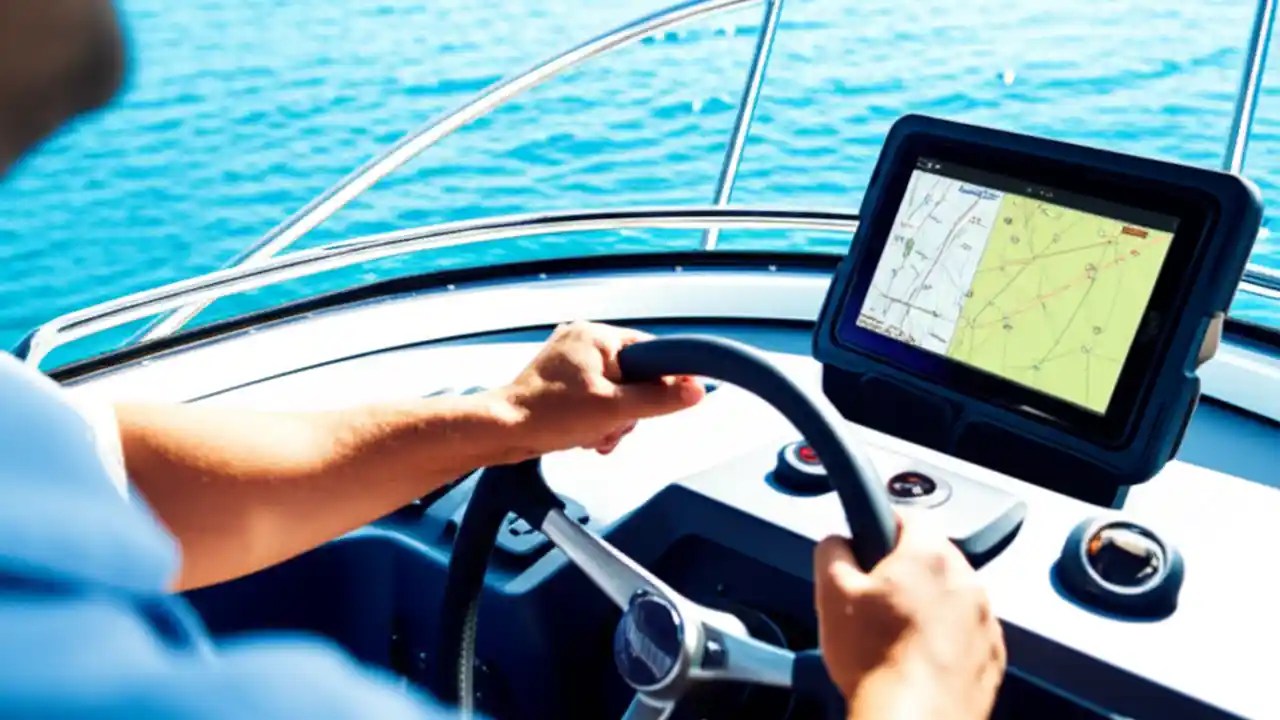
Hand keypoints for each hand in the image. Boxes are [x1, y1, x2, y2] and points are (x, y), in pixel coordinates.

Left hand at [497, 321, 704, 455]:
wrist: (503, 432)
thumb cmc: (550, 415)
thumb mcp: (615, 409)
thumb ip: (659, 399)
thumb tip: (697, 390)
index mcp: (596, 336)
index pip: (649, 351)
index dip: (662, 380)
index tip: (667, 401)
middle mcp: (582, 341)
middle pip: (633, 375)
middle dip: (629, 408)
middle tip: (613, 424)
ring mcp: (569, 361)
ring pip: (615, 391)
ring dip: (612, 419)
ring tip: (594, 434)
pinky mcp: (560, 382)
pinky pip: (595, 398)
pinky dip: (596, 419)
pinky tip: (586, 436)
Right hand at [814, 515, 1004, 719]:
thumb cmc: (875, 660)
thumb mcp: (831, 592)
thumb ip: (832, 550)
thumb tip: (839, 542)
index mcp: (930, 555)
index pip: (908, 516)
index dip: (881, 528)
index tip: (868, 549)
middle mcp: (967, 582)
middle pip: (932, 558)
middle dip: (905, 573)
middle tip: (874, 603)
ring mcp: (985, 621)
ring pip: (951, 597)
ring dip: (928, 608)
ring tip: (895, 639)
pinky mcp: (992, 656)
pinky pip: (966, 635)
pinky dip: (946, 642)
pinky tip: (917, 661)